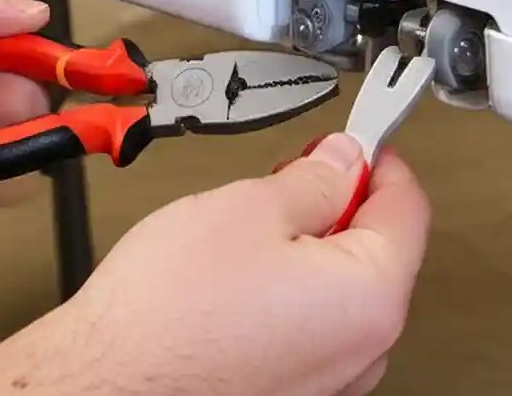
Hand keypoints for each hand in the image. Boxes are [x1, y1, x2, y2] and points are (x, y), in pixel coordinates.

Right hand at [0, 134, 431, 395]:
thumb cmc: (165, 316)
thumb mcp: (249, 208)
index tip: (357, 141)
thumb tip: (344, 161)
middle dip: (341, 205)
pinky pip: (310, 327)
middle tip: (292, 178)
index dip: (378, 160)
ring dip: (312, 251)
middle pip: (380, 251)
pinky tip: (239, 279)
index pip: (407, 207)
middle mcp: (363, 349)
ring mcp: (329, 380)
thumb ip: (315, 178)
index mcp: (371, 297)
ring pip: (341, 291)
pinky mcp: (292, 392)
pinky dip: (289, 294)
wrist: (103, 384)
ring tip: (252, 233)